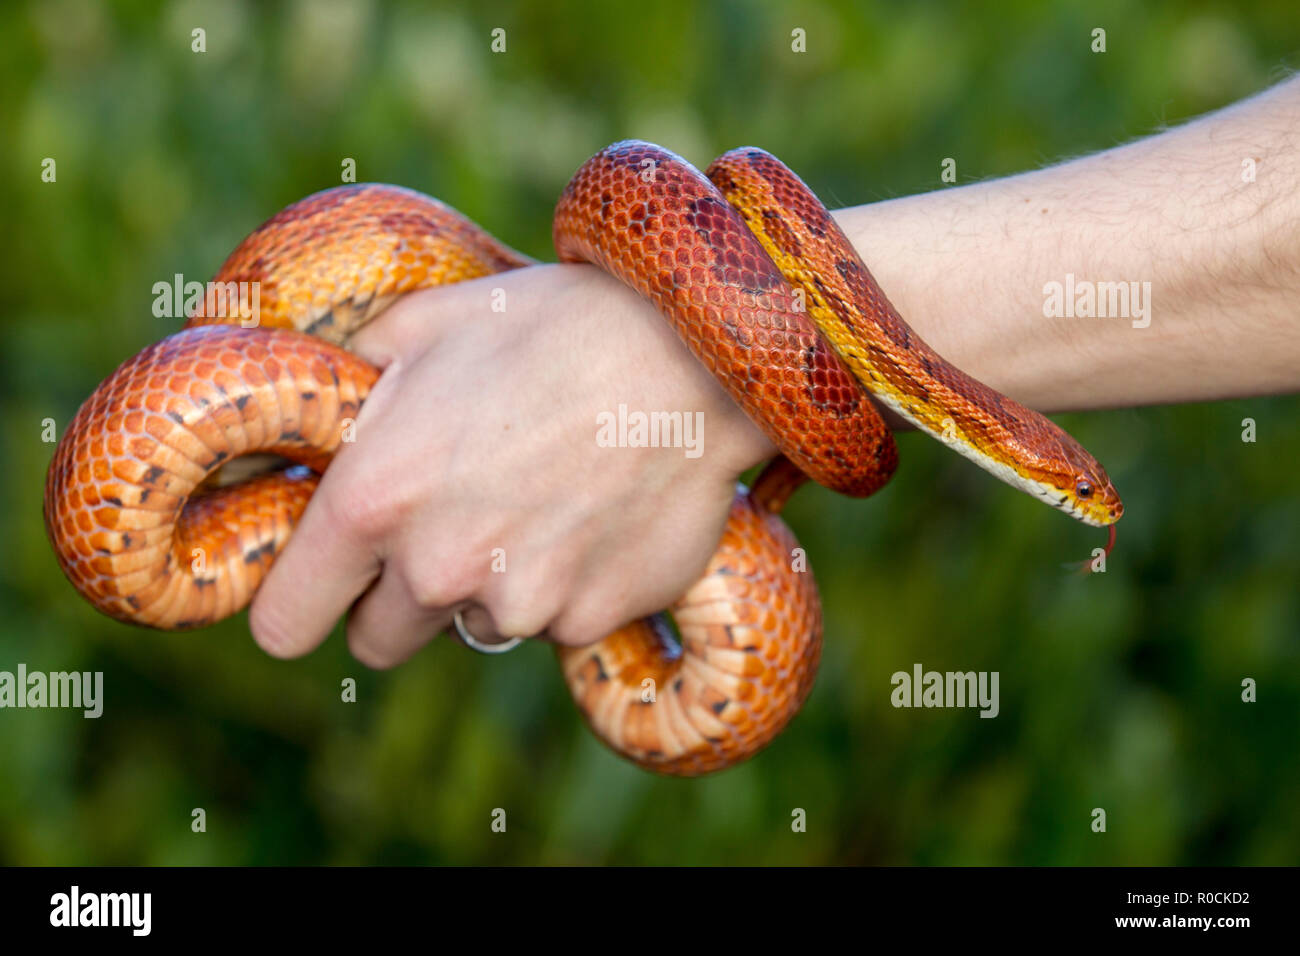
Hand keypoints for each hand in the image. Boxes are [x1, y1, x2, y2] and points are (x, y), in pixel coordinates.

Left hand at [248, 263, 774, 665]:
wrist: (689, 355)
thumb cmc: (548, 326)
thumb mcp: (422, 326)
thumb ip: (346, 387)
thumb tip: (309, 419)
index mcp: (372, 501)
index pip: (284, 622)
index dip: (297, 603)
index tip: (322, 587)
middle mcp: (437, 570)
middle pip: (379, 640)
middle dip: (397, 597)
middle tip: (444, 526)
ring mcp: (522, 605)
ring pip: (477, 626)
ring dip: (490, 584)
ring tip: (539, 496)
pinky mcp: (594, 619)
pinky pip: (559, 620)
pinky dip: (567, 583)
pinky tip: (595, 511)